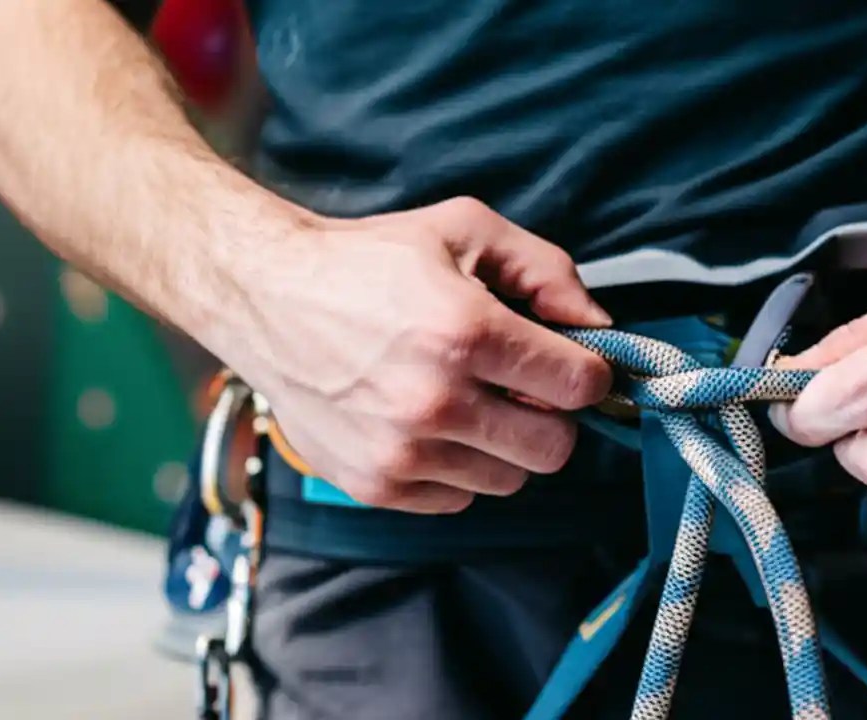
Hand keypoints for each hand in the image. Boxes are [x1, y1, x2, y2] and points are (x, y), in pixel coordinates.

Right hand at [229, 197, 612, 513]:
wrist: (265, 296)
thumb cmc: (369, 260)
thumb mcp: (465, 229)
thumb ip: (547, 272)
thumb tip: (601, 326)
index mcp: (466, 331)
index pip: (580, 385)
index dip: (587, 372)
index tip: (571, 363)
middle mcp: (436, 400)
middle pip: (555, 448)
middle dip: (553, 416)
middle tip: (523, 386)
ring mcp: (402, 451)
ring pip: (510, 480)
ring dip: (505, 445)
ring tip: (469, 400)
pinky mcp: (375, 484)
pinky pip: (458, 500)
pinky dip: (458, 468)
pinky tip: (430, 423)